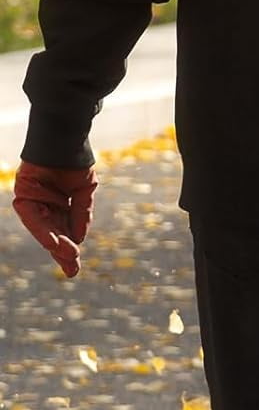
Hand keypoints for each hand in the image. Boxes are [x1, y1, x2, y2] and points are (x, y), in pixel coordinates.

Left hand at [12, 160, 96, 278]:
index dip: (67, 250)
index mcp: (59, 206)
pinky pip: (31, 214)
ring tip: (66, 255)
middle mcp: (44, 204)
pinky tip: (53, 241)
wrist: (66, 139)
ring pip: (41, 227)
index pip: (62, 232)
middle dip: (61, 252)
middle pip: (51, 233)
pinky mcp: (23, 191)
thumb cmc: (76, 163)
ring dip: (53, 243)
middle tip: (71, 270)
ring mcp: (32, 199)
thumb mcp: (84, 193)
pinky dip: (41, 228)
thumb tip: (78, 239)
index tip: (74, 269)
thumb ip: (81, 214)